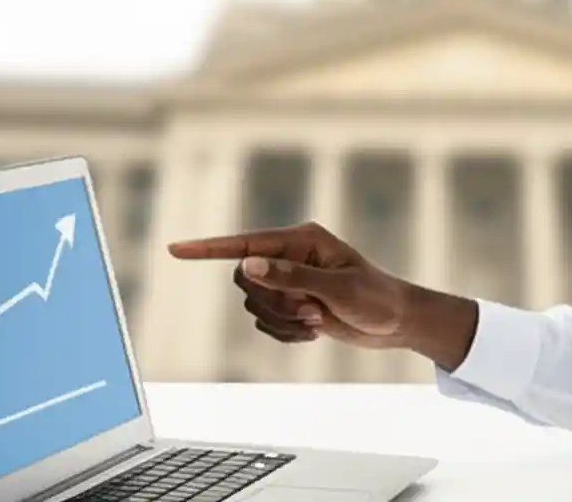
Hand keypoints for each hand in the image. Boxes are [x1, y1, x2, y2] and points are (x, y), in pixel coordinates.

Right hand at [167, 222, 477, 368]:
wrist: (395, 322)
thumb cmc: (376, 298)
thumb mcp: (337, 289)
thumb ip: (292, 276)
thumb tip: (249, 264)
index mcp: (301, 239)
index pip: (245, 242)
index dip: (208, 248)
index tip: (175, 249)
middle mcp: (290, 255)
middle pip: (246, 280)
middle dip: (273, 303)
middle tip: (311, 311)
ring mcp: (289, 280)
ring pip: (254, 304)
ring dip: (283, 321)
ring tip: (318, 320)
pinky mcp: (291, 302)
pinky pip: (266, 323)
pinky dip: (286, 333)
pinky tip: (315, 331)